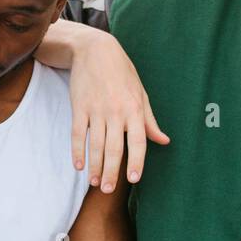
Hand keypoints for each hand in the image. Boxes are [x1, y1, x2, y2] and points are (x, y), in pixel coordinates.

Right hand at [70, 33, 168, 190]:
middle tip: (109, 190)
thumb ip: (150, 121)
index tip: (134, 179)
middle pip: (114, 148)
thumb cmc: (122, 72)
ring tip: (96, 183)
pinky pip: (78, 134)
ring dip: (95, 166)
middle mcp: (115, 111)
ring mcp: (95, 110)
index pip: (137, 141)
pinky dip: (77, 151)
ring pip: (95, 144)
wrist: (95, 50)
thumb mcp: (141, 93)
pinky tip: (79, 166)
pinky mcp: (79, 107)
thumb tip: (164, 141)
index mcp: (134, 108)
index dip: (136, 161)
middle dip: (112, 171)